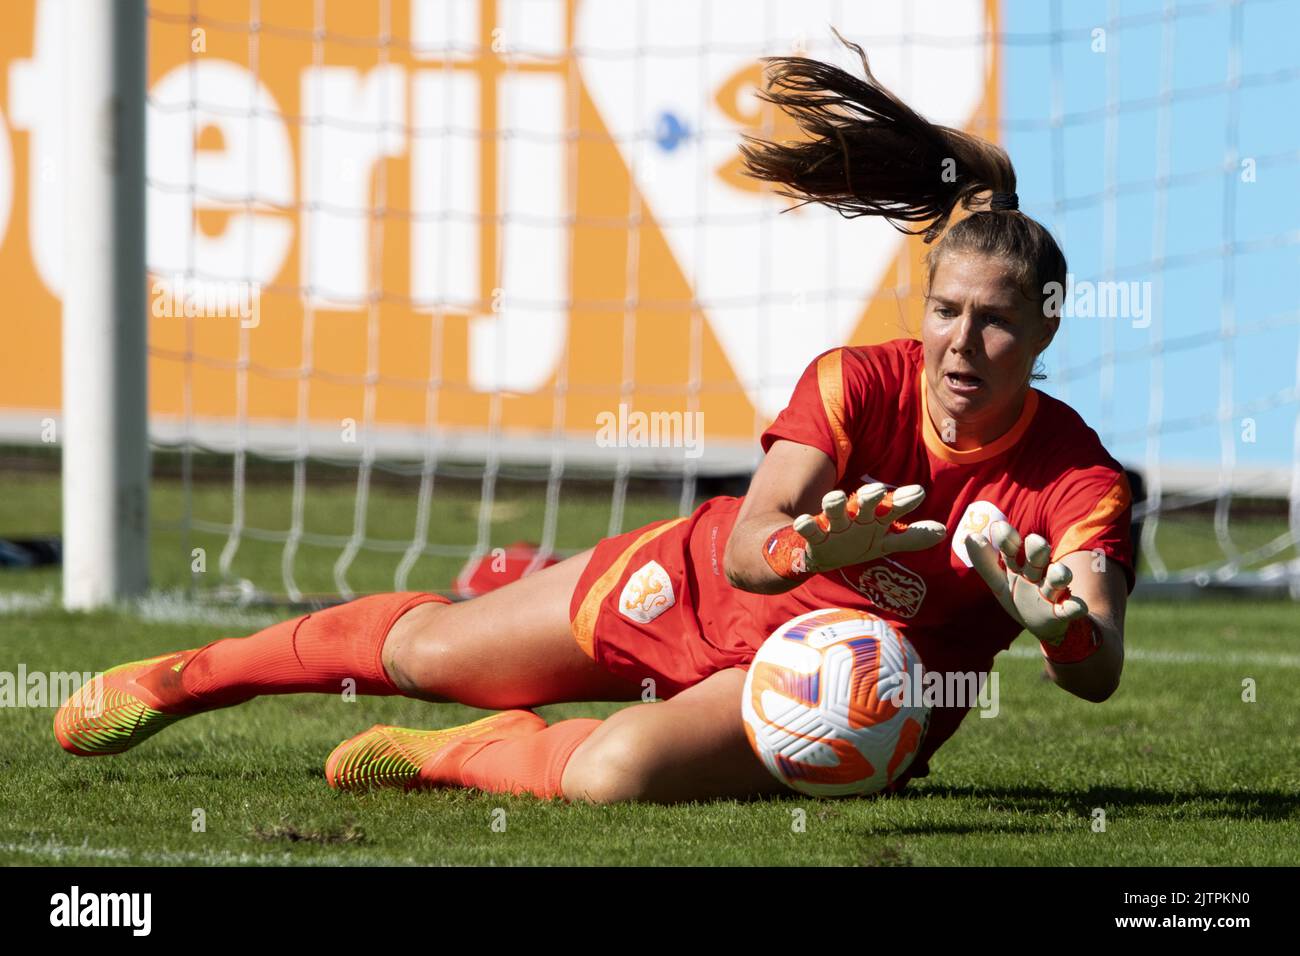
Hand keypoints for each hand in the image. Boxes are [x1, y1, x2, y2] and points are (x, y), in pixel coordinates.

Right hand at [790, 482, 946, 574]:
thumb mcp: (884, 543)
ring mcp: (833, 524)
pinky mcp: (814, 536)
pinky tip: (804, 522)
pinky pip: (809, 529)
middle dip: (871, 496)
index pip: (892, 507)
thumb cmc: (855, 543)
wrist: (819, 553)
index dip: (904, 501)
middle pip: (864, 503)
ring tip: (838, 496)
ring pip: (833, 509)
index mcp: (873, 518)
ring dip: (835, 502)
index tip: (918, 493)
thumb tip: (944, 531)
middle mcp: (855, 516)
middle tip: (880, 490)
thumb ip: (911, 538)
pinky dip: (806, 525)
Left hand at [965, 520, 1088, 643]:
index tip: (998, 527)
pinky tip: (1078, 607)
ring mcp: (1051, 592)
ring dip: (1059, 575)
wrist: (1046, 625)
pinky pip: (1070, 609)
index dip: (1006, 539)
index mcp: (1018, 566)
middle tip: (1037, 542)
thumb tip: (970, 536)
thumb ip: (985, 563)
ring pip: (1057, 579)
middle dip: (1036, 550)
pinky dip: (1074, 608)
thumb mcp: (999, 583)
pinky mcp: (1062, 612)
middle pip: (1037, 558)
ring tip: (1060, 572)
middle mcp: (1036, 575)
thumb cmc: (1020, 597)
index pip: (1011, 549)